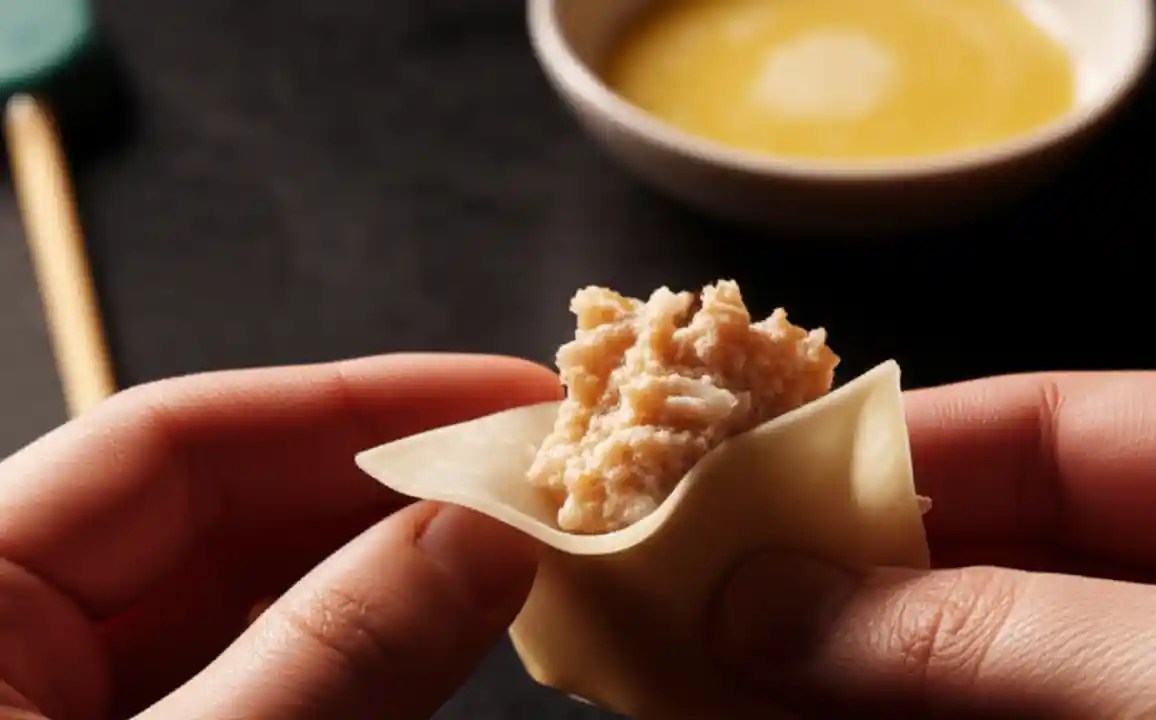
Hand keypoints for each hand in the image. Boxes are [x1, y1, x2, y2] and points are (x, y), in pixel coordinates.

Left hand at [0, 353, 560, 719]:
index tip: (501, 395)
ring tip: (515, 546)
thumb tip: (481, 539)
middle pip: (223, 515)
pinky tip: (443, 628)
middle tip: (532, 475)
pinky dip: (362, 655)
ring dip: (392, 572)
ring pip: (258, 605)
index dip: (351, 404)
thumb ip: (319, 661)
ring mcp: (80, 710)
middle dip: (387, 486)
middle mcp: (20, 639)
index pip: (168, 441)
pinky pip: (268, 681)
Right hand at [712, 371, 1155, 717]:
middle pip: (987, 544)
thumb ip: (980, 633)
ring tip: (731, 669)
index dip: (887, 451)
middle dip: (850, 578)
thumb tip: (772, 604)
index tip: (755, 485)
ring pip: (975, 652)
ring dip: (854, 670)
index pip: (1040, 427)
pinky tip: (806, 718)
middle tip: (720, 598)